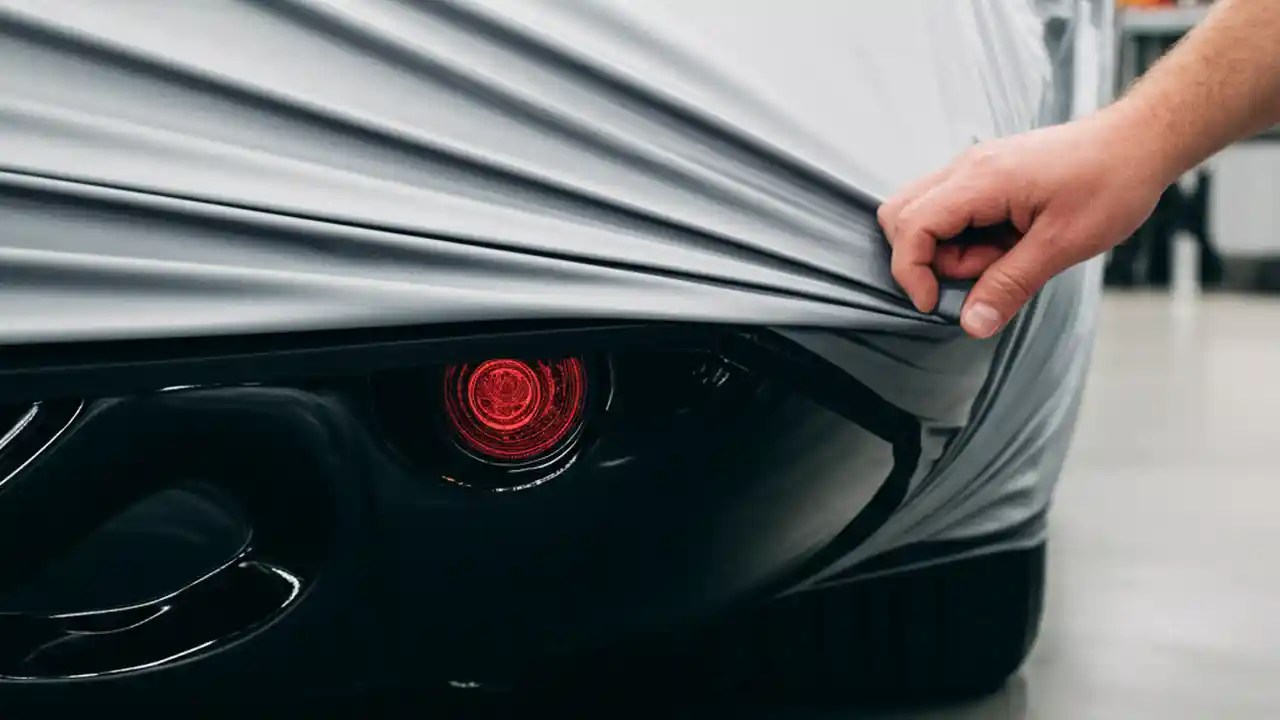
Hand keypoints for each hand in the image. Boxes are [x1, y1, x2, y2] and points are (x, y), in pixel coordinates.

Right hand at [877, 113, 1171, 337]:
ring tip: (1005, 255)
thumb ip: (1010, 284)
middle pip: (901, 215)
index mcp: (980, 180)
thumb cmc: (1111, 181)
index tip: (935, 303)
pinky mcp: (988, 176)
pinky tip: (1009, 242)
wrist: (1140, 141)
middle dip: (927, 258)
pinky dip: (968, 237)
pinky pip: (953, 211)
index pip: (911, 225)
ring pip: (925, 214)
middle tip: (980, 274)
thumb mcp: (1063, 244)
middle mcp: (967, 168)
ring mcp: (975, 169)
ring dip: (951, 249)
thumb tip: (971, 323)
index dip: (911, 271)